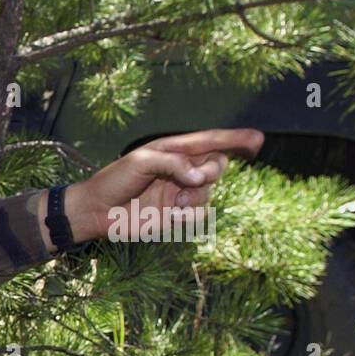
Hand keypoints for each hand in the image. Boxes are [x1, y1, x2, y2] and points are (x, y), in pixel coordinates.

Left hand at [63, 128, 263, 243]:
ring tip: (175, 201)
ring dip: (197, 195)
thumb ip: (173, 163)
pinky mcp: (177, 215)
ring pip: (210, 191)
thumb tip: (200, 176)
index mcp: (174, 150)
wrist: (97, 211)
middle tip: (196, 178)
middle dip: (214, 170)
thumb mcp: (141, 162)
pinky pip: (200, 213)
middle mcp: (181, 171)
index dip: (235, 140)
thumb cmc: (114, 180)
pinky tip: (174, 215)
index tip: (257, 140)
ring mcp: (180, 193)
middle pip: (218, 165)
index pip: (211, 141)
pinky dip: (192, 214)